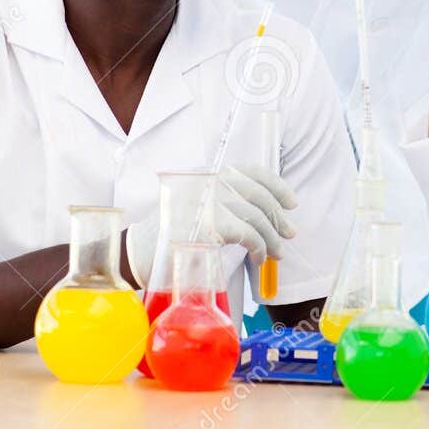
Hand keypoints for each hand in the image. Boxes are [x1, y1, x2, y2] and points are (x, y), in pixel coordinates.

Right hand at [125, 164, 298, 284]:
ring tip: (277, 253)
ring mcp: (210, 202)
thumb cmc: (167, 233)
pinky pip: (249, 235)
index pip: (251, 170)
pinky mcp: (211, 225)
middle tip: (289, 233)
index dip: (276, 185)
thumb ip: (222, 201)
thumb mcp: (195, 206)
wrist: (137, 252)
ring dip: (272, 238)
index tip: (291, 202)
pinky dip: (260, 248)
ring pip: (257, 217)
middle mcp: (209, 182)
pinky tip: (259, 258)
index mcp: (207, 173)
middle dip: (279, 216)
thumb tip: (262, 211)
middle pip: (258, 195)